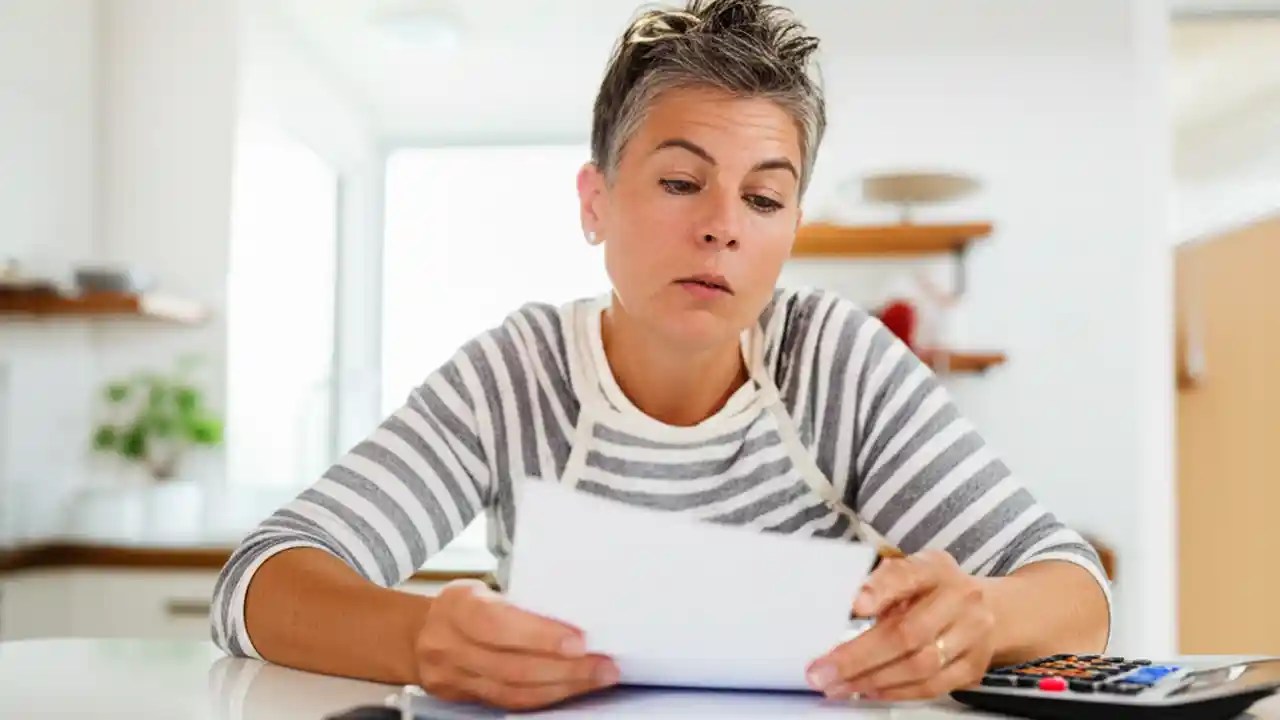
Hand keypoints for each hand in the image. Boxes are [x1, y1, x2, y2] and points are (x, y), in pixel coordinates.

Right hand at [414, 580, 619, 709]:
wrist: (416, 635)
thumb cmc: (461, 606)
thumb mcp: (481, 589)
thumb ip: (518, 602)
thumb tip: (576, 612)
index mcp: (456, 606)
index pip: (498, 625)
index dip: (539, 636)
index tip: (579, 640)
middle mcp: (449, 644)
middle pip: (510, 666)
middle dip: (565, 668)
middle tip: (603, 665)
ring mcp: (453, 677)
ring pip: (513, 690)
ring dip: (561, 687)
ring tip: (596, 678)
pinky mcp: (461, 698)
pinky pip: (508, 703)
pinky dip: (543, 698)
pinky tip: (569, 690)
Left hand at [806, 549, 995, 701]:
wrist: (989, 610)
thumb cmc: (934, 591)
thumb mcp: (910, 573)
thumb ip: (880, 586)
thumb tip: (839, 610)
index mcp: (935, 568)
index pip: (907, 575)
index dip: (879, 590)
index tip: (855, 606)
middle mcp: (959, 599)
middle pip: (908, 633)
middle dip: (859, 657)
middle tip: (823, 671)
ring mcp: (972, 635)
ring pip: (919, 666)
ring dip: (872, 680)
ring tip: (838, 685)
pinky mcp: (973, 667)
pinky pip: (931, 687)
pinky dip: (896, 691)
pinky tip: (869, 690)